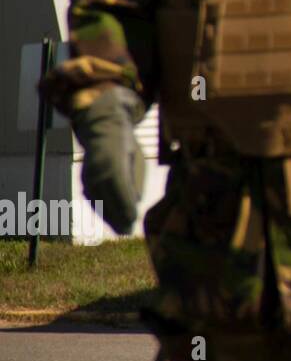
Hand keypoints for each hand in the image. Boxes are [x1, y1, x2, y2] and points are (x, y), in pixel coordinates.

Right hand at [70, 86, 146, 234]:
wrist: (102, 129)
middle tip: (129, 231)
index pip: (119, 184)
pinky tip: (111, 219)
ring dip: (108, 216)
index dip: (125, 202)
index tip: (134, 218)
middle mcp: (97, 166)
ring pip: (97, 199)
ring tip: (122, 229)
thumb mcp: (137, 158)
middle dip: (117, 215)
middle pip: (105, 195)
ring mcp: (87, 172)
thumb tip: (136, 202)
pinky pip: (92, 197)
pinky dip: (101, 209)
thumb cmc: (127, 147)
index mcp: (113, 158)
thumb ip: (136, 179)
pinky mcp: (83, 178)